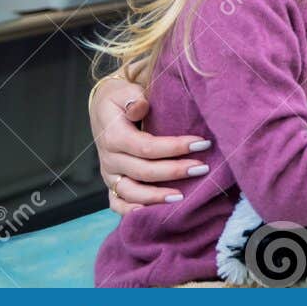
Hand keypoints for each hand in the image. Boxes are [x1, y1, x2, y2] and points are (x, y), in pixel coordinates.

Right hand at [89, 76, 210, 214]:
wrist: (104, 108)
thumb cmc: (120, 97)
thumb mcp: (122, 91)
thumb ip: (131, 98)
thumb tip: (140, 106)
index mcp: (114, 137)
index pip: (146, 147)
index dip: (174, 147)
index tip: (202, 142)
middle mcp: (110, 159)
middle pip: (143, 171)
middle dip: (174, 171)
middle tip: (202, 168)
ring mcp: (110, 174)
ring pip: (131, 192)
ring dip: (156, 197)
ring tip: (182, 198)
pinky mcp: (112, 183)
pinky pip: (117, 203)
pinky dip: (130, 211)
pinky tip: (150, 214)